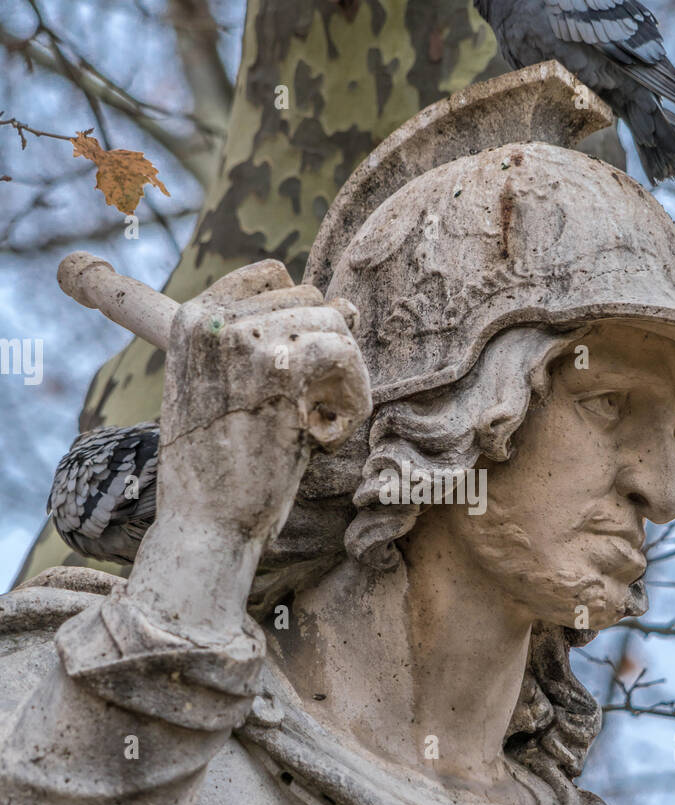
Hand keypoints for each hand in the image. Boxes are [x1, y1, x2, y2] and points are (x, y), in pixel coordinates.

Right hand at [157, 260, 371, 546]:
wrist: (205, 525)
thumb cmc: (219, 470)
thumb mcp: (226, 392)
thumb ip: (270, 344)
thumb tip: (348, 305)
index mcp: (192, 319)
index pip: (273, 278)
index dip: (299, 327)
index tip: (290, 381)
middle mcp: (214, 318)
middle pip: (312, 300)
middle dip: (324, 356)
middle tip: (304, 414)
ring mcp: (247, 337)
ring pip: (335, 324)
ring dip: (341, 380)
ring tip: (314, 426)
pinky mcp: (283, 367)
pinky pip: (347, 354)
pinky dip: (353, 398)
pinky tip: (327, 434)